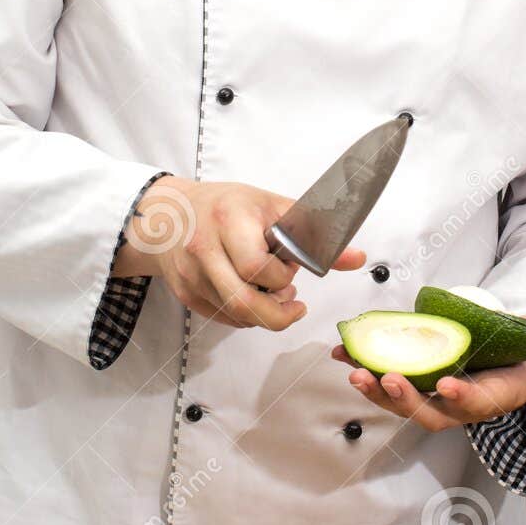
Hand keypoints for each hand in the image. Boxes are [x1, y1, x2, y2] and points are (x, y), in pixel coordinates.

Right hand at [121, 174, 365, 330]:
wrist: (168, 215)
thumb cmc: (225, 206)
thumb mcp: (271, 206)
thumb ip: (314, 231)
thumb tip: (357, 257)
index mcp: (229, 220)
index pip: (257, 266)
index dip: (281, 276)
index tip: (292, 270)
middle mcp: (205, 249)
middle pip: (244, 302)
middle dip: (278, 313)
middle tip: (295, 304)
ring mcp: (192, 276)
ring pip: (236, 316)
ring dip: (263, 314)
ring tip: (275, 296)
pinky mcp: (186, 295)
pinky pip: (224, 318)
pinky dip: (245, 315)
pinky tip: (253, 294)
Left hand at [329, 310, 525, 430]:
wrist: (522, 354)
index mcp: (498, 396)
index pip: (479, 404)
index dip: (462, 399)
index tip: (446, 387)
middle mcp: (464, 403)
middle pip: (432, 413)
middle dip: (406, 400)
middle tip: (384, 378)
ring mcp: (439, 394)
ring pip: (405, 402)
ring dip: (377, 389)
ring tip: (354, 370)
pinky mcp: (422, 379)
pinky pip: (393, 380)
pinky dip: (369, 370)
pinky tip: (347, 355)